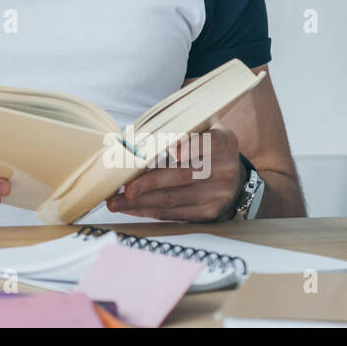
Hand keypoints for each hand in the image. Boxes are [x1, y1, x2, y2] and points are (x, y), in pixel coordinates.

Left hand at [105, 126, 244, 221]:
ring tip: (117, 201)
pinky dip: (149, 211)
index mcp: (223, 142)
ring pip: (174, 198)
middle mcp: (226, 168)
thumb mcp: (197, 131)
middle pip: (183, 175)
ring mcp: (220, 193)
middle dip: (150, 182)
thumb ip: (174, 132)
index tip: (172, 151)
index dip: (190, 146)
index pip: (208, 142)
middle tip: (125, 187)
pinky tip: (131, 208)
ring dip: (142, 201)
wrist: (229, 174)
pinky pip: (175, 214)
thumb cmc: (201, 147)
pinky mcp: (210, 213)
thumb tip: (132, 142)